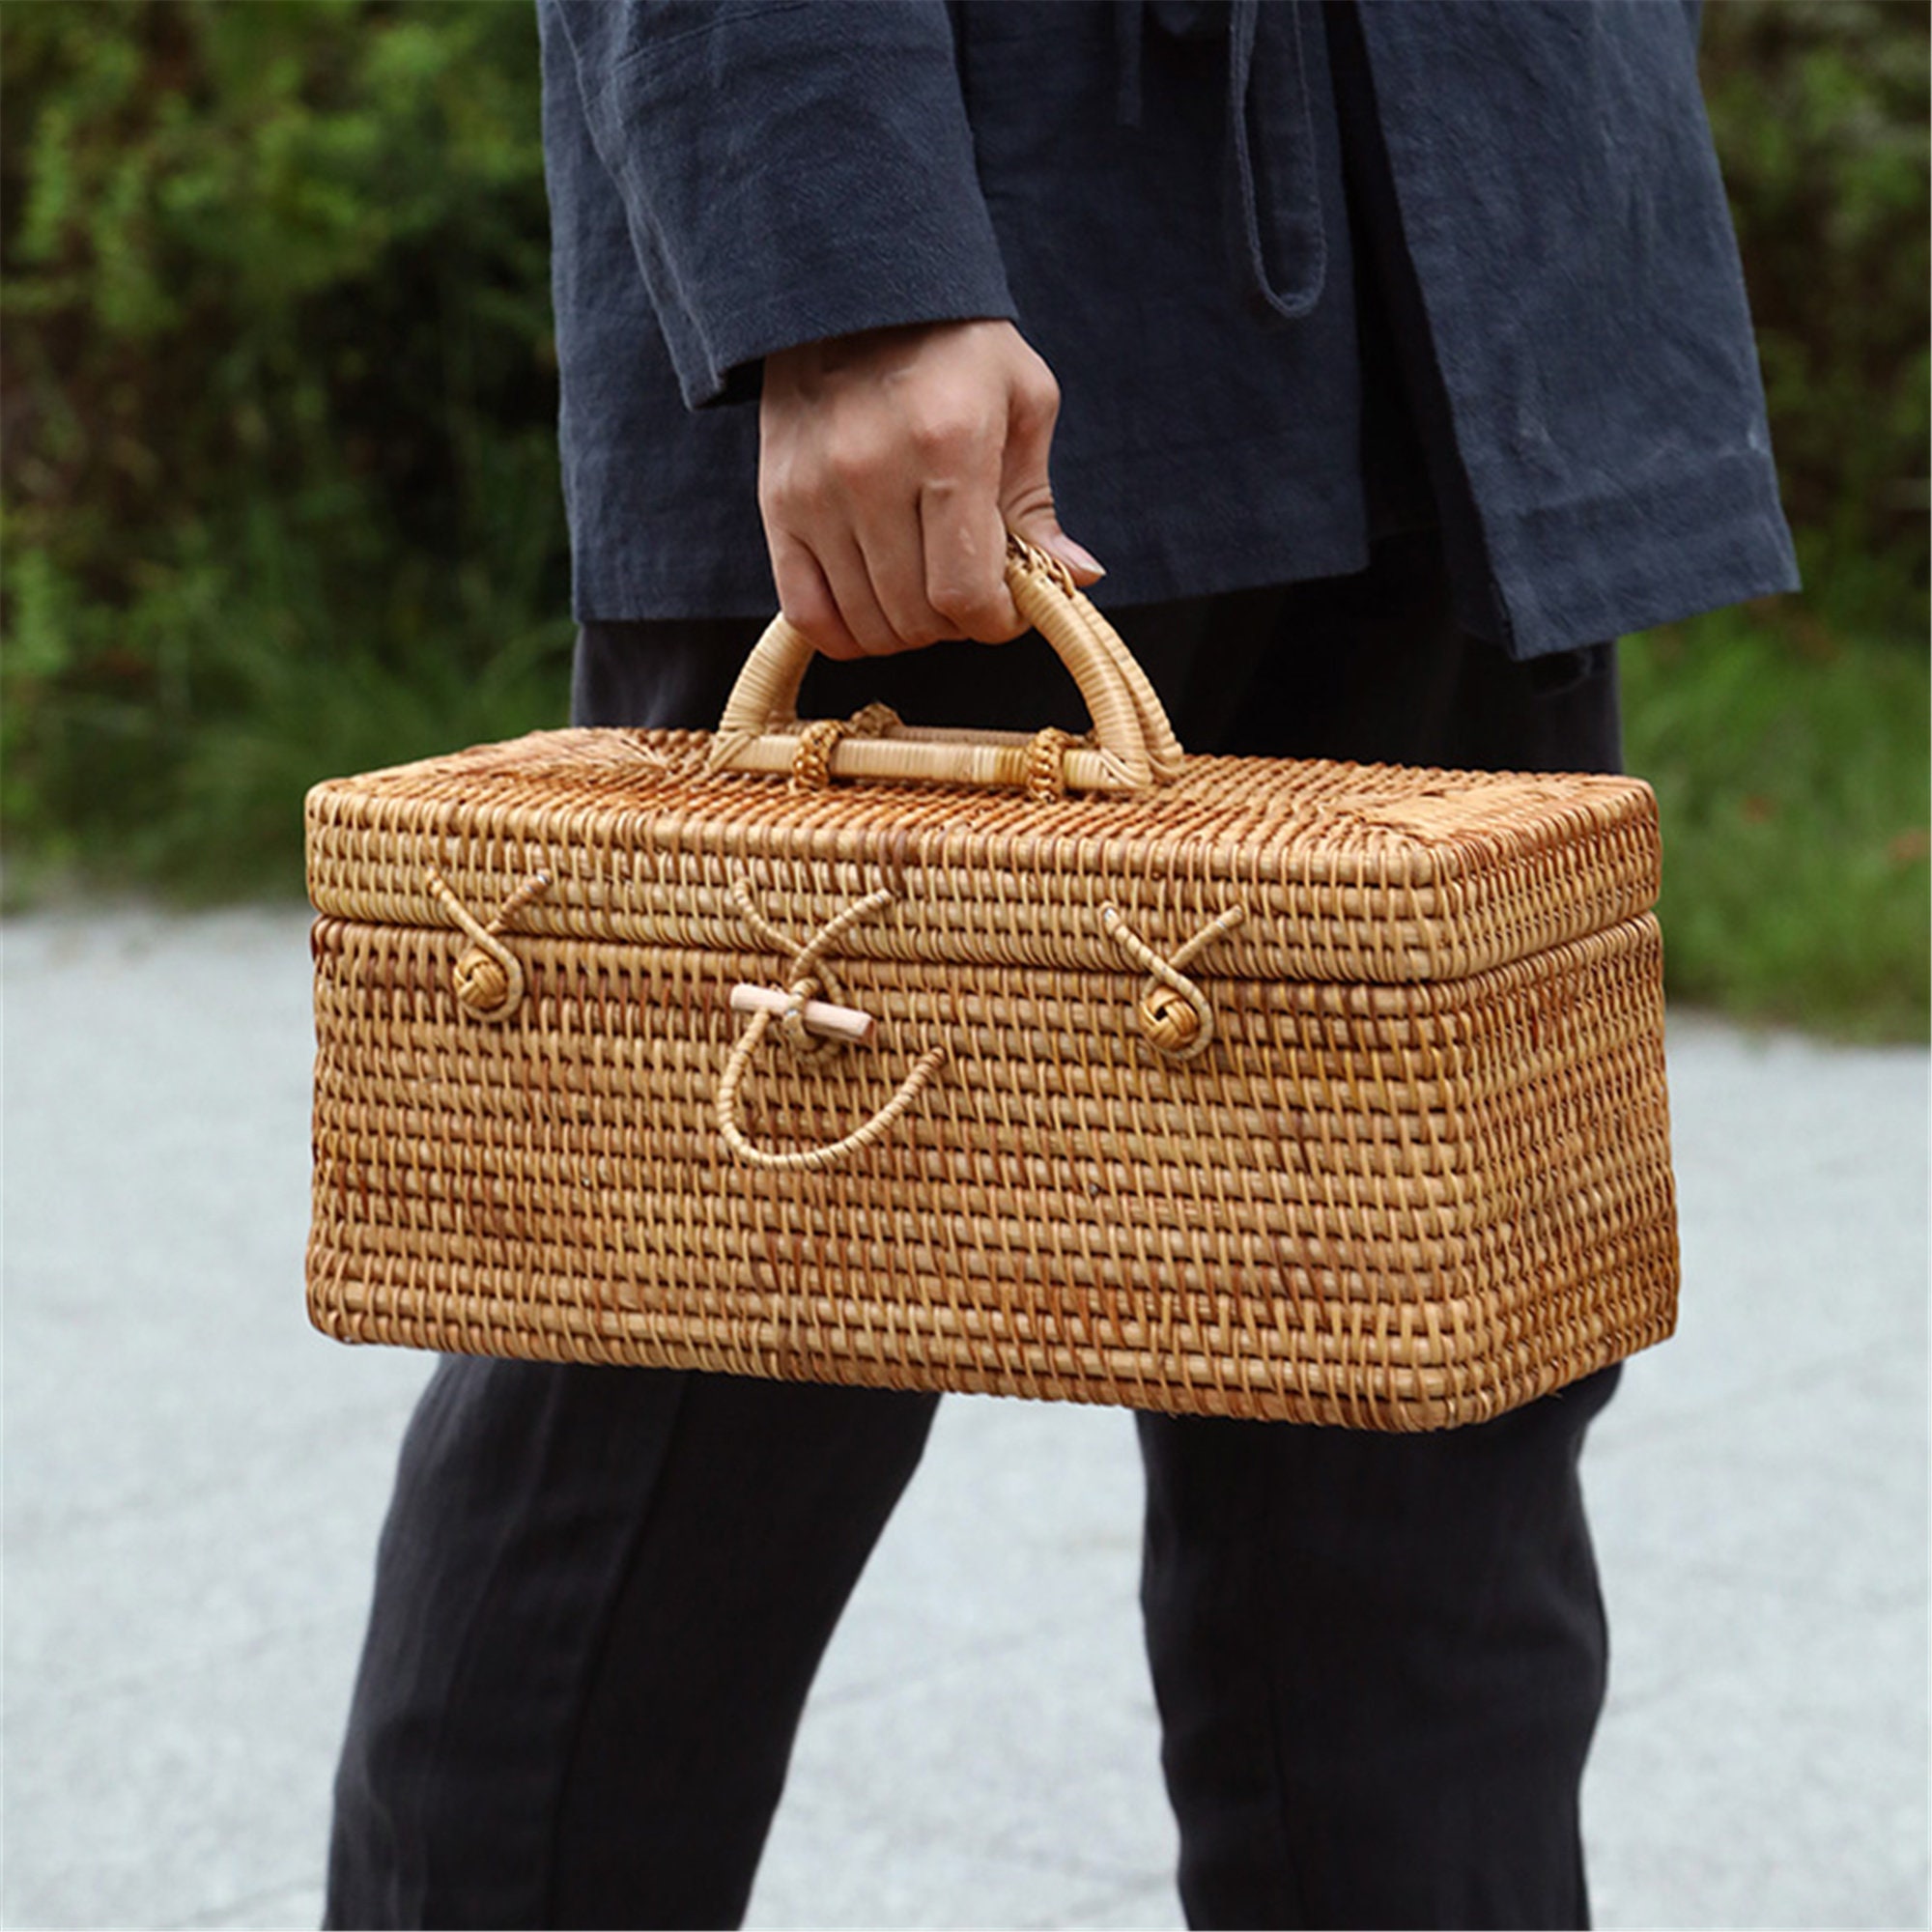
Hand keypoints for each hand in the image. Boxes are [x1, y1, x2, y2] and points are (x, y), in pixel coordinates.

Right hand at [757, 319, 1104, 659]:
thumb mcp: (1020, 399)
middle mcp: (872, 473)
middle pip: (917, 617)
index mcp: (947, 445)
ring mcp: (815, 493)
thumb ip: (1037, 501)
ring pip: (866, 625)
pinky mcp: (776, 506)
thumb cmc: (955, 344)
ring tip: (925, 590)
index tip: (1007, 607)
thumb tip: (1077, 576)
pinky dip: (845, 633)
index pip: (966, 593)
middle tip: (968, 590)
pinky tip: (874, 609)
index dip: (996, 622)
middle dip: (956, 624)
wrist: (854, 287)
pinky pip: (806, 615)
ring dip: (907, 629)